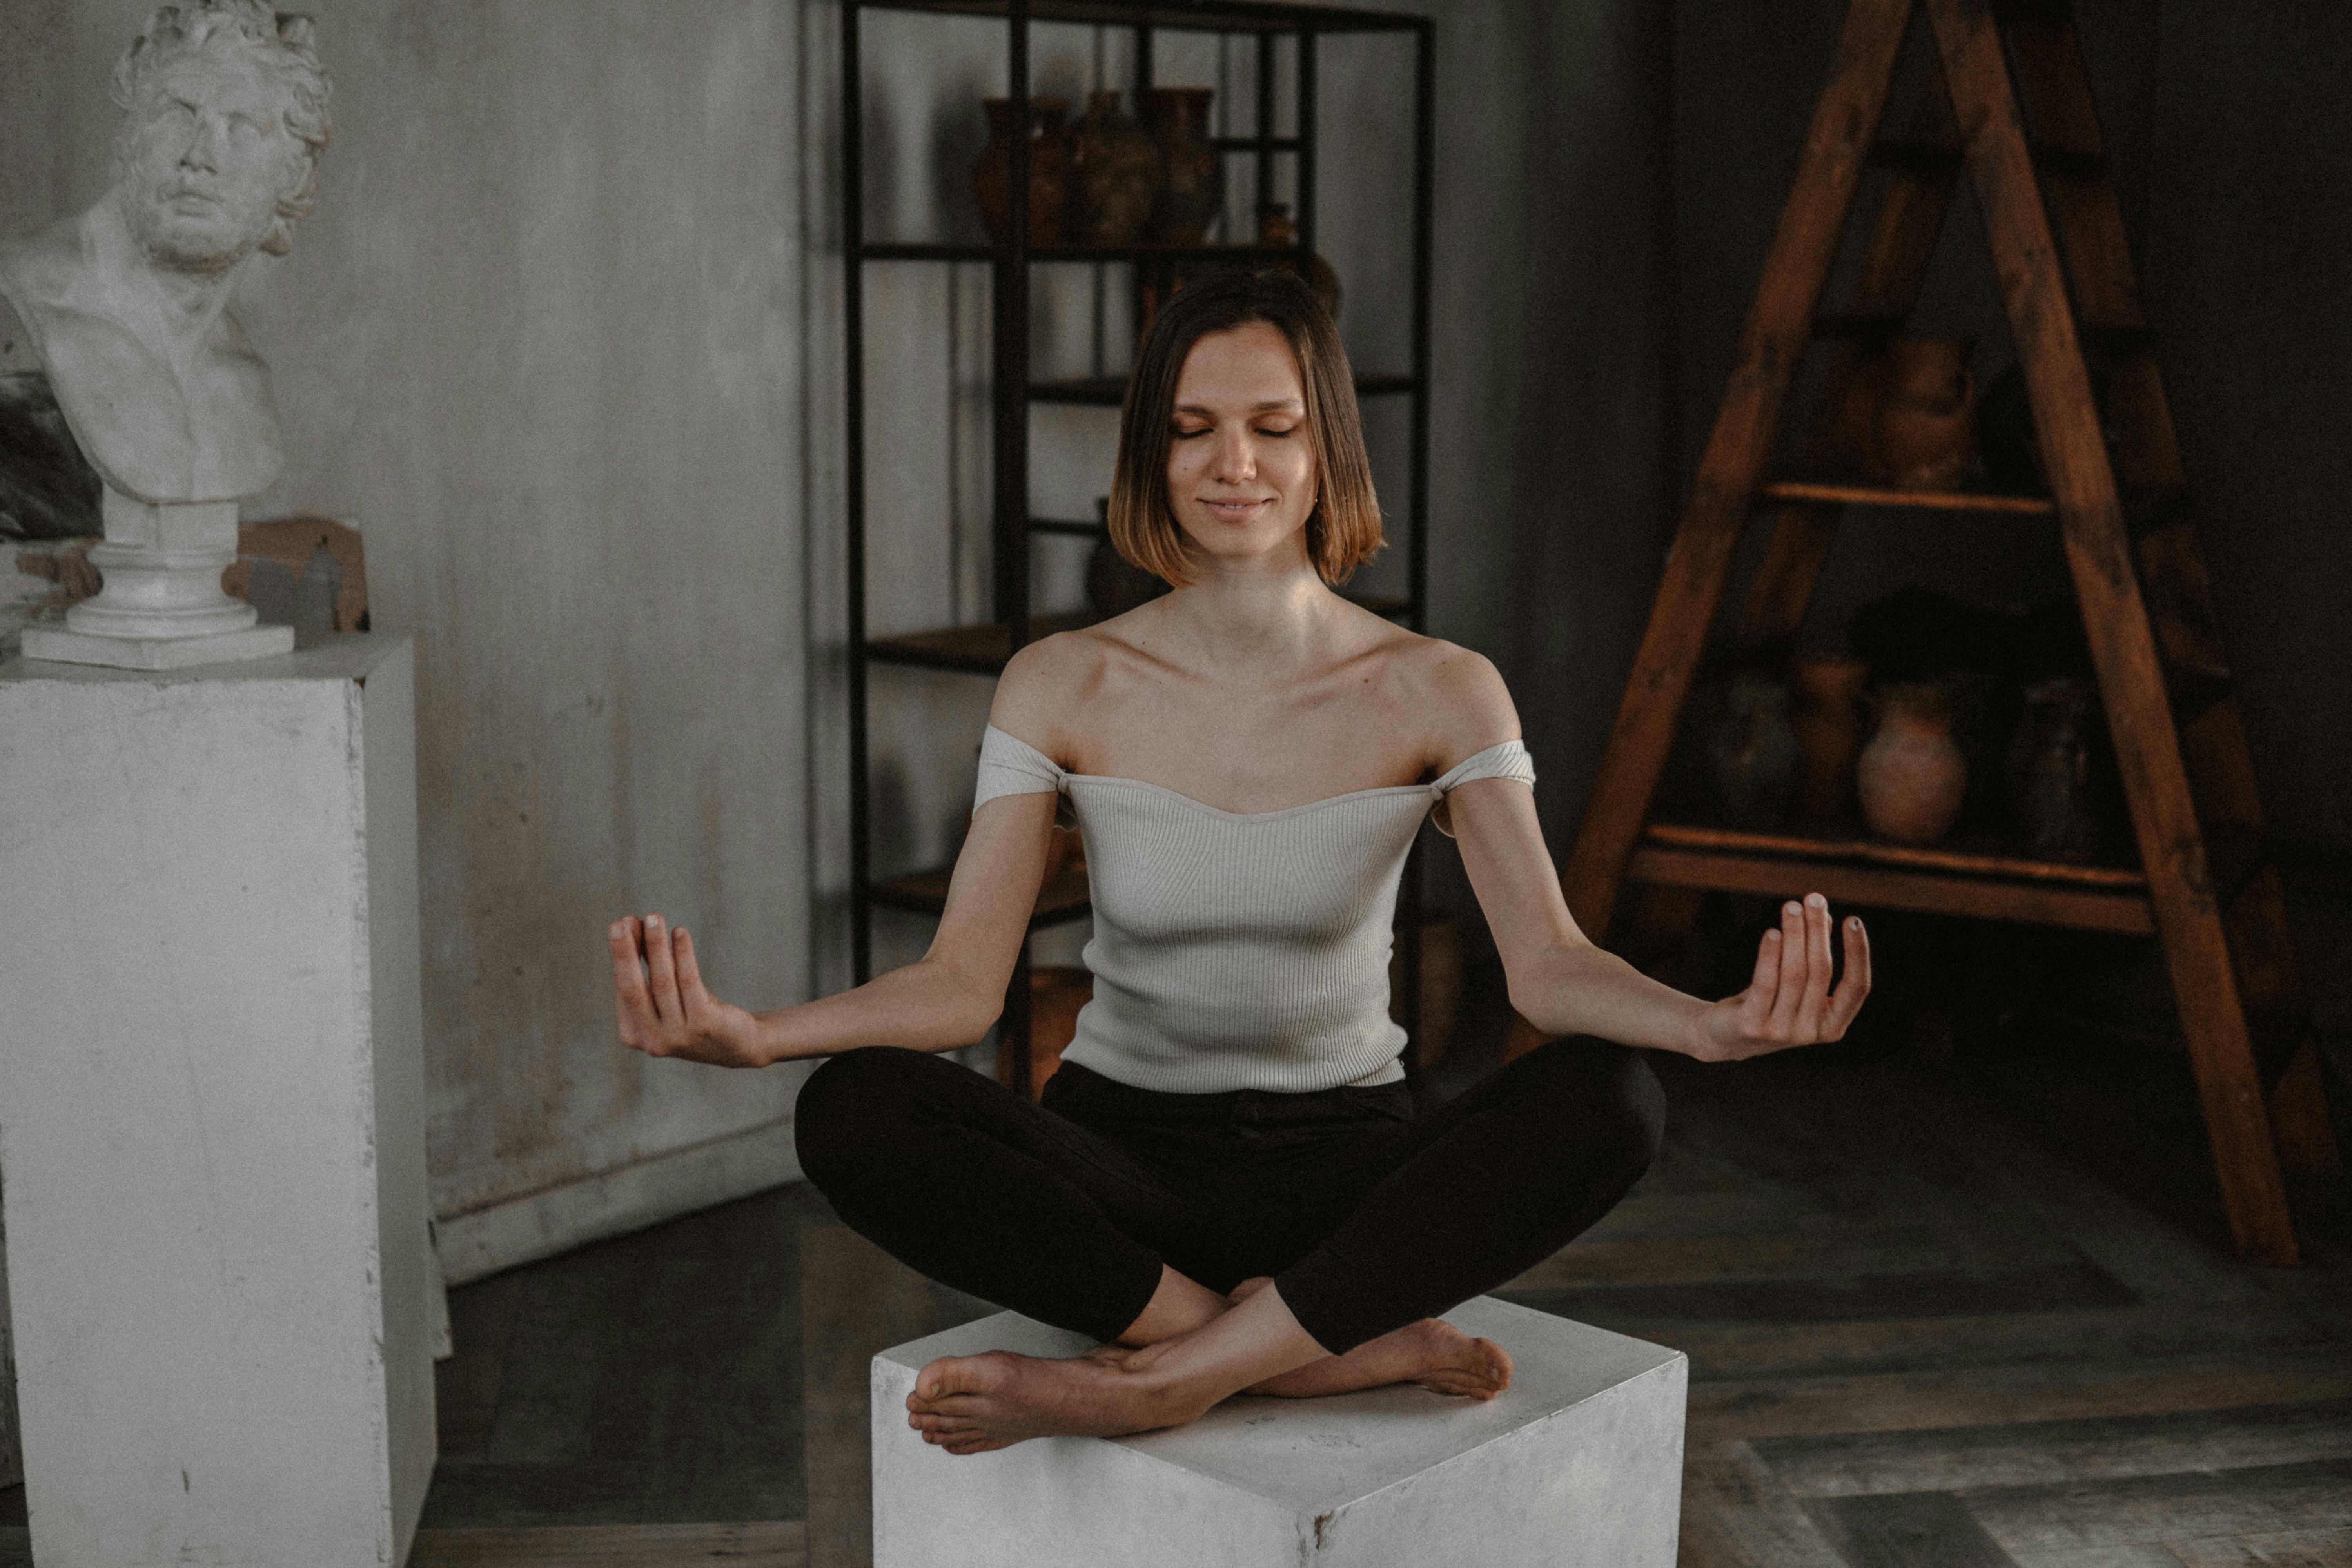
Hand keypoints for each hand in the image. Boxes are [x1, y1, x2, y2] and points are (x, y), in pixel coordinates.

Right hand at [610, 913, 764, 1067]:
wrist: (738, 1043)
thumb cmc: (694, 1011)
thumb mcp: (667, 993)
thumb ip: (648, 966)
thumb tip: (631, 924)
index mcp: (633, 1034)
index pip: (623, 990)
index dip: (622, 954)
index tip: (623, 923)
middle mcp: (652, 1040)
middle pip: (633, 989)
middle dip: (625, 953)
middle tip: (621, 921)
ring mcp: (678, 1035)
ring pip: (662, 982)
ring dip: (656, 946)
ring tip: (654, 917)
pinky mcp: (704, 1024)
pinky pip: (689, 982)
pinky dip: (683, 954)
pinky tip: (680, 933)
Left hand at [1691, 894, 1869, 1061]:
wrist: (1724, 1036)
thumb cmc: (1770, 1003)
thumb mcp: (1796, 982)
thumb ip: (1813, 953)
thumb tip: (1824, 916)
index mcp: (1833, 1025)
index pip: (1857, 987)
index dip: (1858, 953)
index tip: (1853, 919)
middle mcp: (1811, 1032)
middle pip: (1820, 972)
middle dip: (1818, 932)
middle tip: (1813, 900)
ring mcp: (1782, 1031)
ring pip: (1794, 974)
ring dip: (1794, 935)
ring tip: (1791, 906)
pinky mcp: (1752, 1025)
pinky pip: (1765, 983)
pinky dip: (1770, 955)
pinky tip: (1773, 932)